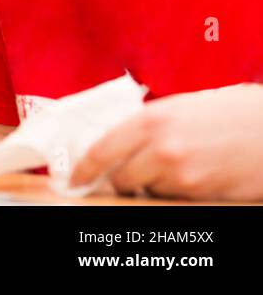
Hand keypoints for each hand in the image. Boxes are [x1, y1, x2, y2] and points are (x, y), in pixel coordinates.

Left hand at [70, 84, 262, 200]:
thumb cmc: (231, 112)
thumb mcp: (181, 107)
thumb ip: (148, 124)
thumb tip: (118, 141)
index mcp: (150, 120)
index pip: (100, 151)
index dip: (84, 169)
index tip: (75, 178)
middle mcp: (161, 149)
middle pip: (121, 179)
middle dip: (123, 180)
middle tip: (133, 174)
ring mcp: (182, 176)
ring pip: (148, 192)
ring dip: (154, 186)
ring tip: (178, 167)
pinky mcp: (202, 195)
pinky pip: (174, 200)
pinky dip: (176, 193)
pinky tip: (194, 177)